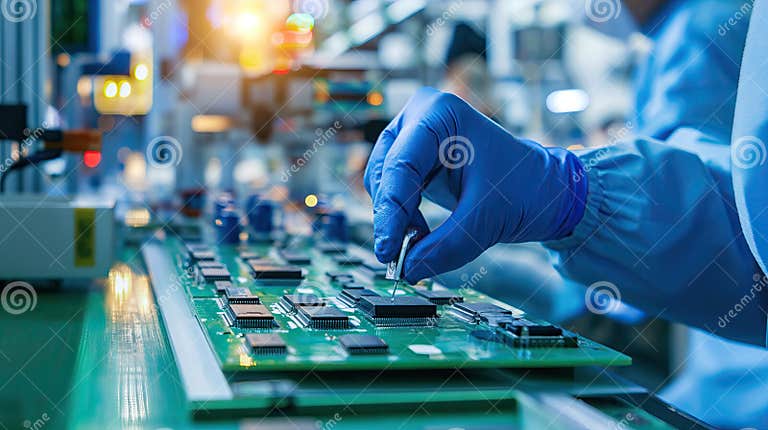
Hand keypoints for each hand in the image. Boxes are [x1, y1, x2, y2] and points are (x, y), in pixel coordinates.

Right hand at [364, 87, 586, 282]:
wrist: (544, 190)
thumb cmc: (526, 187)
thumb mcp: (486, 220)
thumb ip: (444, 246)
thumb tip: (408, 268)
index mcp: (441, 114)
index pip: (401, 166)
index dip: (391, 212)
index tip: (388, 250)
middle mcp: (422, 117)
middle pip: (386, 172)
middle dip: (392, 216)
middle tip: (399, 256)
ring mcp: (416, 136)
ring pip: (384, 182)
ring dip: (396, 217)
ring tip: (417, 244)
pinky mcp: (417, 158)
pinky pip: (394, 189)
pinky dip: (402, 215)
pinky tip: (419, 235)